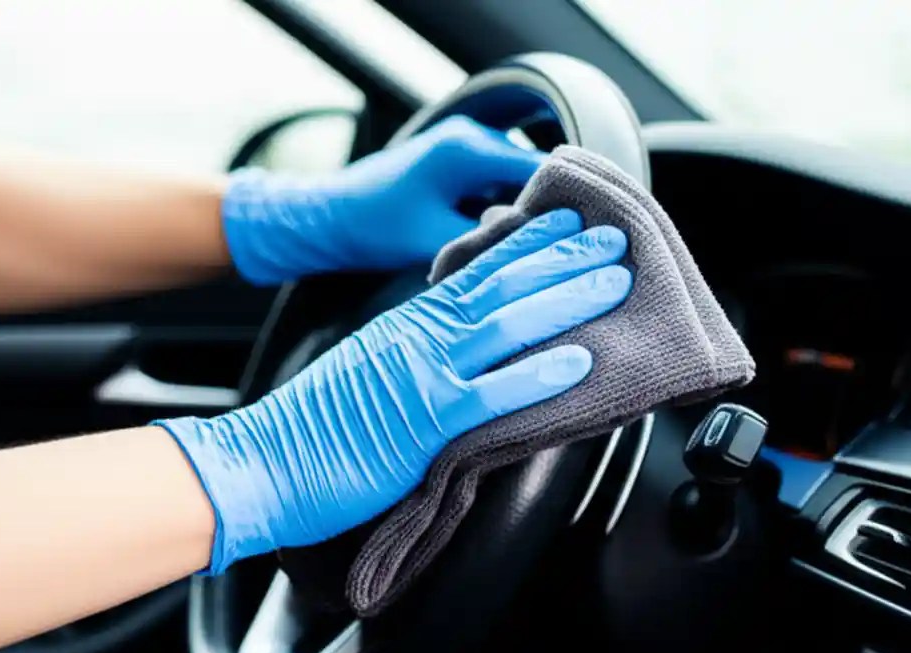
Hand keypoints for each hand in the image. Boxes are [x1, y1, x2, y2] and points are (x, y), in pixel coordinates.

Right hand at [155, 209, 631, 573]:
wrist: (261, 462)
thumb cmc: (315, 428)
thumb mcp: (371, 370)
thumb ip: (417, 354)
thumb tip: (466, 355)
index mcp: (407, 324)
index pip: (478, 271)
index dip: (529, 243)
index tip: (571, 222)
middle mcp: (418, 337)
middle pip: (502, 286)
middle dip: (564, 257)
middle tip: (617, 236)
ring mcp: (422, 375)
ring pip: (506, 326)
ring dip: (565, 299)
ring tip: (616, 280)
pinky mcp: (422, 423)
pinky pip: (490, 395)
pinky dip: (537, 376)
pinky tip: (580, 361)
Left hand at [221, 115, 543, 285]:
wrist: (327, 215)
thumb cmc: (371, 226)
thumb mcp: (433, 240)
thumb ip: (486, 242)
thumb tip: (539, 252)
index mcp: (469, 148)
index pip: (543, 170)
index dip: (566, 206)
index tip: (583, 242)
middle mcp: (473, 138)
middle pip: (534, 176)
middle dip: (546, 214)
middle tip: (564, 254)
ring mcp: (466, 148)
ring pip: (517, 184)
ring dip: (523, 217)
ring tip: (535, 255)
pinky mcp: (458, 165)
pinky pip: (497, 187)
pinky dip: (503, 214)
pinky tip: (503, 246)